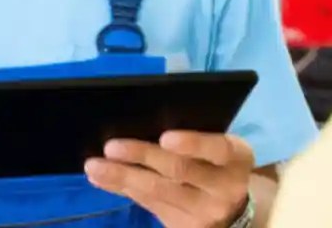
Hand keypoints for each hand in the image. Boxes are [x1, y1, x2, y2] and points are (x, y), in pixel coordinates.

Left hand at [85, 131, 253, 227]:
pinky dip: (123, 190)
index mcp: (236, 157)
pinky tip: (103, 180)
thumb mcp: (217, 148)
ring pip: (159, 192)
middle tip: (111, 147)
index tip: (165, 137)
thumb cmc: (217, 163)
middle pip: (180, 171)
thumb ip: (191, 137)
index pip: (218, 149)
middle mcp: (225, 188)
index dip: (192, 143)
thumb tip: (140, 119)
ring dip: (122, 177)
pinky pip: (149, 205)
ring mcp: (205, 213)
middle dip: (142, 157)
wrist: (233, 210)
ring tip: (94, 165)